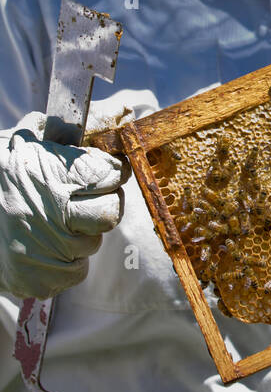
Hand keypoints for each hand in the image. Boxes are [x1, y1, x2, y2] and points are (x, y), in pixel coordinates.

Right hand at [0, 112, 128, 299]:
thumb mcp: (26, 141)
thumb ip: (69, 130)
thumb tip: (122, 111)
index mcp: (51, 173)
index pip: (112, 174)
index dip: (110, 173)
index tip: (102, 172)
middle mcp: (52, 213)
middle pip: (110, 213)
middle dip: (102, 205)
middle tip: (82, 200)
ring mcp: (47, 250)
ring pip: (92, 244)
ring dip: (79, 235)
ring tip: (51, 223)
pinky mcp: (40, 279)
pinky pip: (75, 272)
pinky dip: (63, 262)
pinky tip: (42, 246)